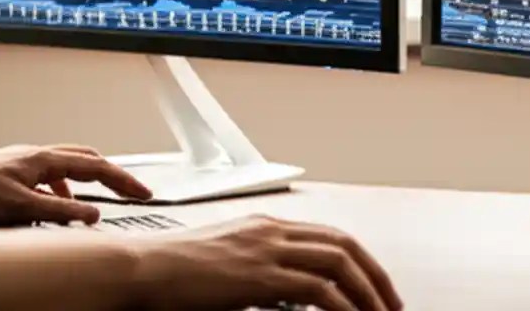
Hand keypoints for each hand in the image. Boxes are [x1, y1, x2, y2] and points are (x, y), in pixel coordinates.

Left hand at [0, 144, 151, 226]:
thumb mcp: (20, 208)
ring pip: (66, 167)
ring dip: (85, 184)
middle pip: (86, 158)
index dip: (123, 181)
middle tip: (130, 192)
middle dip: (111, 175)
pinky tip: (51, 210)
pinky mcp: (9, 173)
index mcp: (43, 159)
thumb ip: (59, 211)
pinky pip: (46, 178)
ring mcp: (21, 162)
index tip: (144, 194)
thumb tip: (94, 215)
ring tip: (89, 209)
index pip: (96, 167)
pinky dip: (60, 192)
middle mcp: (35, 155)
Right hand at [135, 214, 402, 310]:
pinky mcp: (258, 275)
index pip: (329, 236)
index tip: (375, 285)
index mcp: (265, 226)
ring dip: (366, 292)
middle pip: (344, 245)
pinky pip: (316, 290)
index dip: (360, 260)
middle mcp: (271, 231)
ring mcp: (266, 249)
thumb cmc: (170, 273)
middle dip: (375, 276)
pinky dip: (342, 306)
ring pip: (338, 263)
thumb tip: (289, 297)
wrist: (139, 270)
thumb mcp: (226, 268)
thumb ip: (261, 277)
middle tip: (391, 304)